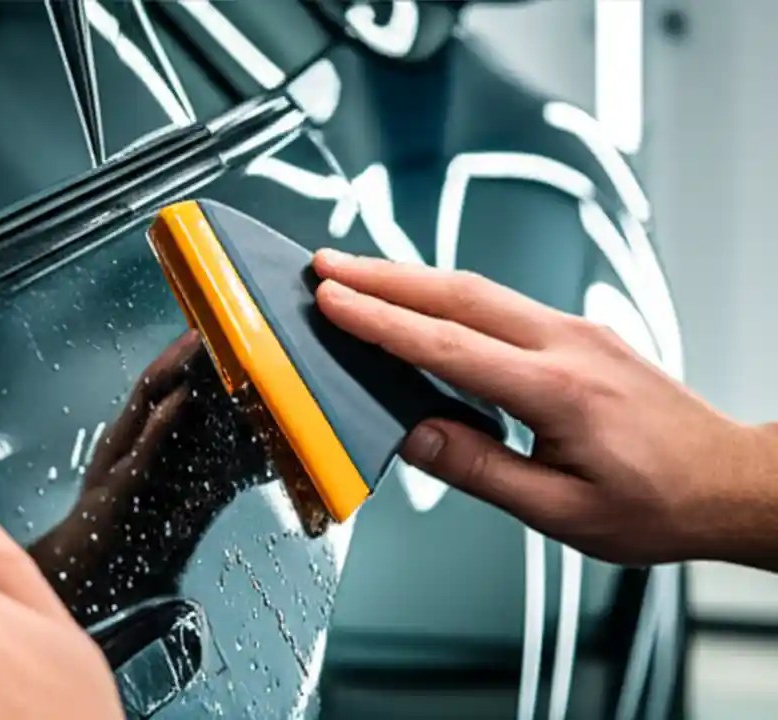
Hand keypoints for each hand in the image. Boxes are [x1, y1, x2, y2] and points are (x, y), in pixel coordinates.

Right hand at [312, 250, 777, 568]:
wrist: (728, 481)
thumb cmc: (657, 503)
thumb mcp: (561, 511)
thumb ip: (480, 469)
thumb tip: (412, 436)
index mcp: (557, 391)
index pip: (447, 344)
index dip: (381, 320)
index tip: (332, 300)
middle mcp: (567, 344)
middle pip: (457, 293)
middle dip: (382, 275)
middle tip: (325, 265)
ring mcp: (576, 330)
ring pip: (478, 289)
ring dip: (411, 278)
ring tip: (357, 275)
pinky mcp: (579, 332)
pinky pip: (500, 301)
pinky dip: (447, 293)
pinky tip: (421, 299)